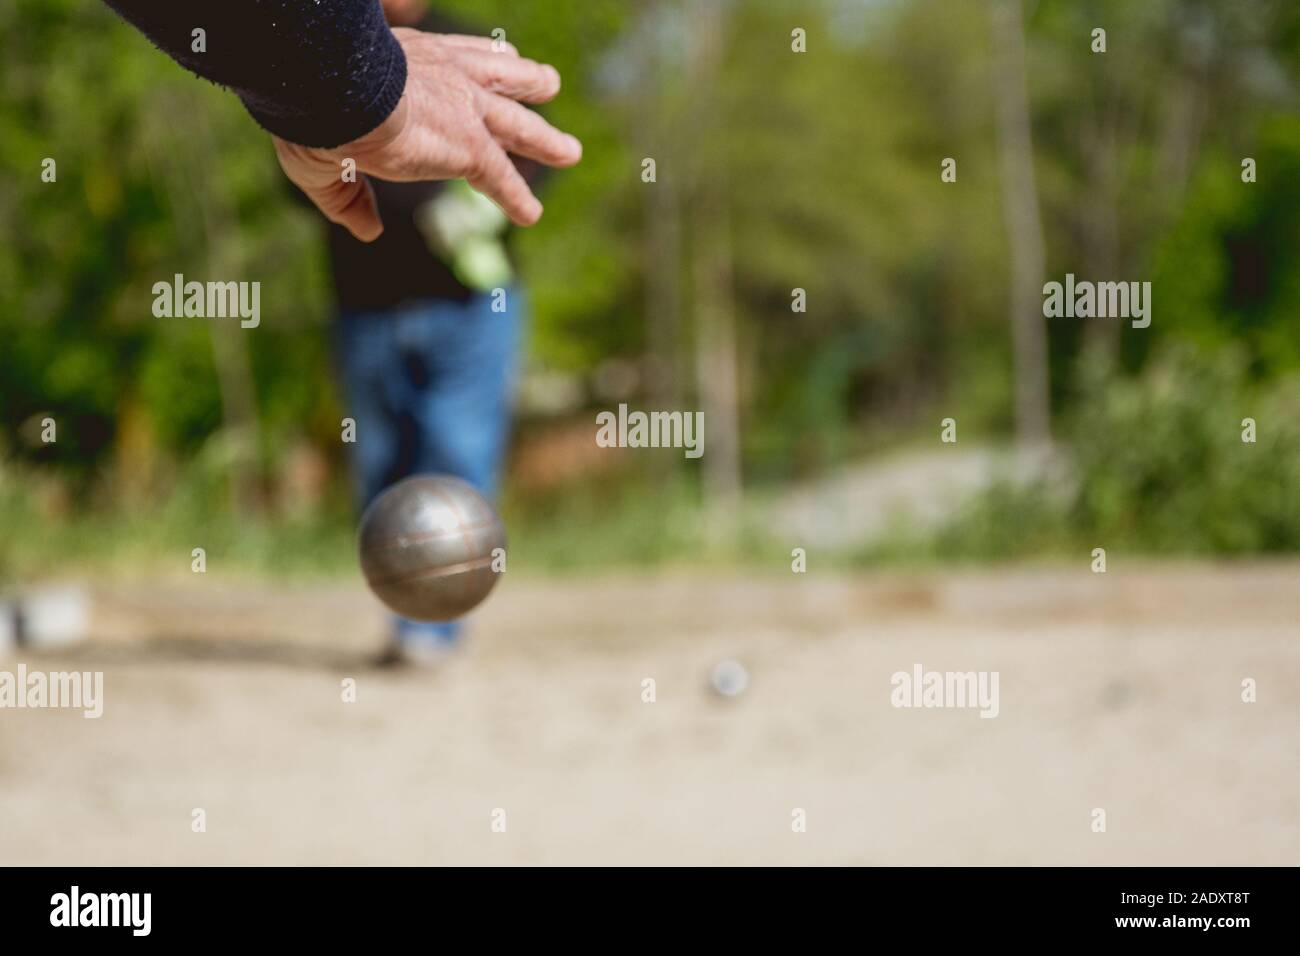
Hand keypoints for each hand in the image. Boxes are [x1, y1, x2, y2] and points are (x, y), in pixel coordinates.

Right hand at [273, 29, 582, 239]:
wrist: (332, 91)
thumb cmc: (314, 107)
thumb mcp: (323, 155)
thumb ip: (348, 198)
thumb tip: (369, 231)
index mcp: (414, 59)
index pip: (459, 55)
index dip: (481, 60)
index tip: (503, 58)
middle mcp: (447, 74)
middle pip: (500, 77)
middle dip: (528, 82)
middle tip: (550, 85)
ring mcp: (464, 109)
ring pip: (517, 123)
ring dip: (545, 139)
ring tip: (569, 152)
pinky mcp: (470, 146)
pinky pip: (501, 176)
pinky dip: (516, 197)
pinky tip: (530, 215)